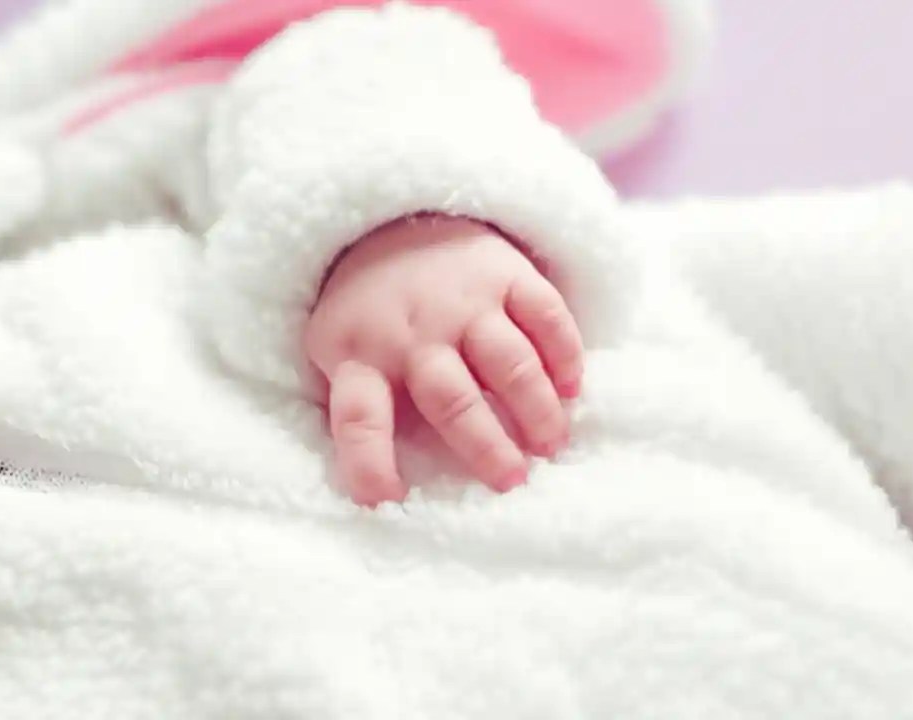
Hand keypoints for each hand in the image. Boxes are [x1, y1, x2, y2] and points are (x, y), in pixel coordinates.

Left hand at [306, 215, 582, 505]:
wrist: (390, 222)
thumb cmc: (368, 314)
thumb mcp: (340, 353)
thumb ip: (362, 404)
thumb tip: (387, 489)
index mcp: (359, 357)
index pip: (358, 417)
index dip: (369, 461)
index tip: (386, 502)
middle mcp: (412, 332)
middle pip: (452, 399)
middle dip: (486, 446)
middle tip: (513, 481)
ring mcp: (462, 300)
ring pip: (509, 362)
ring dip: (536, 408)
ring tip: (551, 444)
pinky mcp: (505, 272)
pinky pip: (545, 315)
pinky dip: (565, 355)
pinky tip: (572, 389)